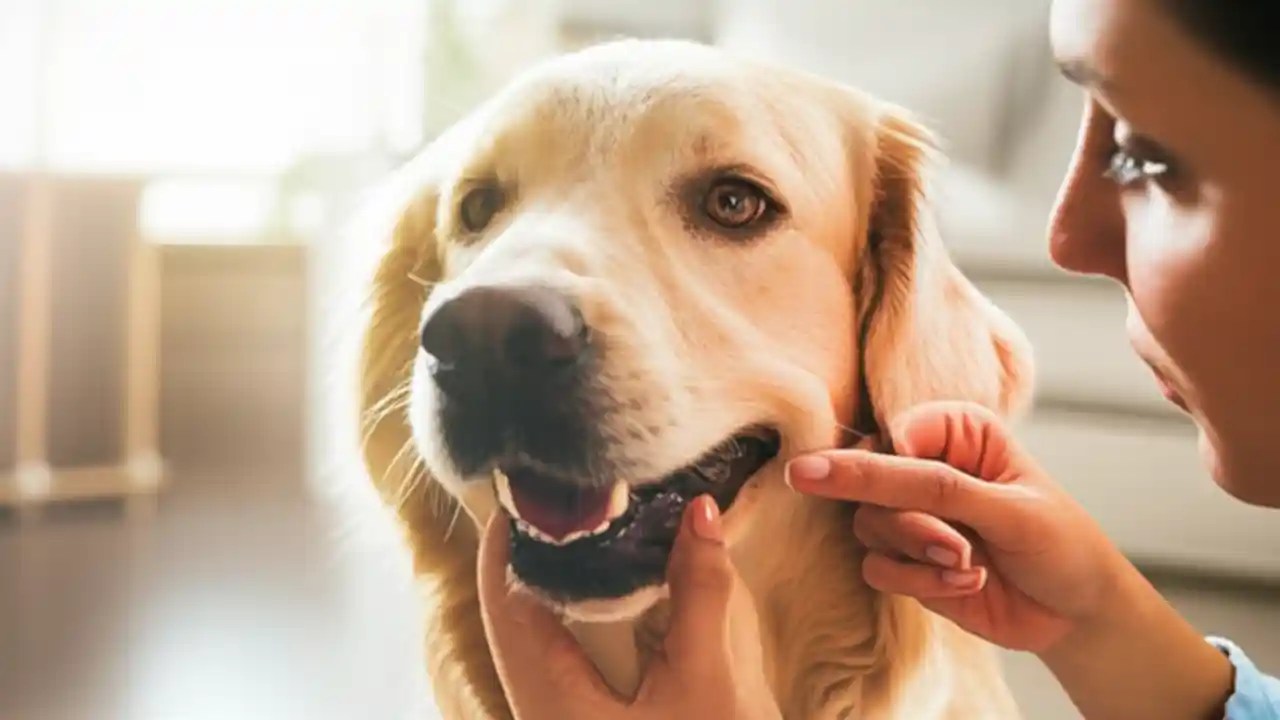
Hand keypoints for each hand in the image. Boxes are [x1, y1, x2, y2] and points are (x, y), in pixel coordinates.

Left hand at [477, 495, 780, 719]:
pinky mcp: (585, 718)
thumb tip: (700, 512)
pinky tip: (632, 588)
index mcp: (544, 692)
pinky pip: (574, 652)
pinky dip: (597, 611)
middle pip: (518, 604)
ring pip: (546, 628)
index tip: (536, 481)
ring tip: (608, 524)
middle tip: (583, 491)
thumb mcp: (703, 681)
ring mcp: (560, 711)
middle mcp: (538, 701)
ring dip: (574, 578)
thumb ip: (699, 593)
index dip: (510, 531)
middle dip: (546, 546)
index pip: (502, 591)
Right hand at [788, 401, 1121, 652]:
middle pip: (869, 481)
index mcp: (957, 433)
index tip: (889, 487)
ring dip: (917, 552)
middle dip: (908, 520)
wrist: (1078, 614)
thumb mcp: (1006, 509)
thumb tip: (854, 459)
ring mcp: (914, 518)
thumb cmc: (1061, 544)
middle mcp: (928, 469)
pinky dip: (918, 581)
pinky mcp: (907, 563)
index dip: (884, 462)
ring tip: (966, 564)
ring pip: (867, 526)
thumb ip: (931, 486)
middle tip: (953, 545)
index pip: (892, 432)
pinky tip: (967, 583)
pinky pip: (877, 568)